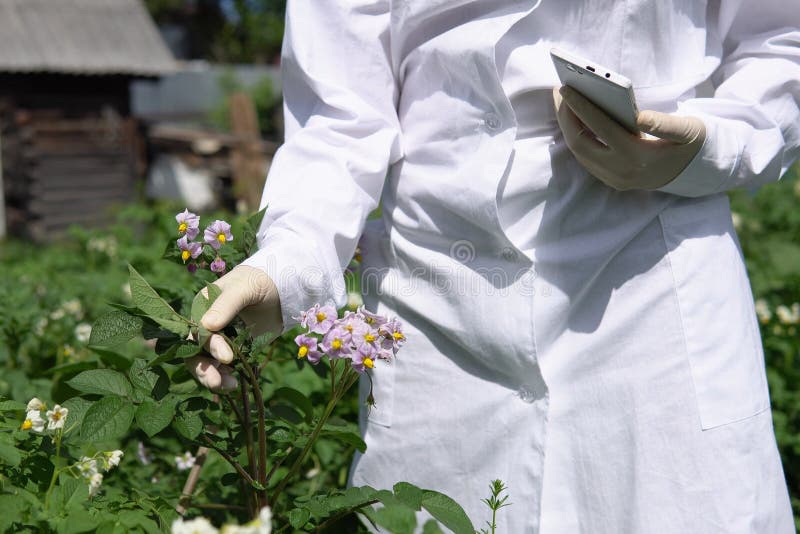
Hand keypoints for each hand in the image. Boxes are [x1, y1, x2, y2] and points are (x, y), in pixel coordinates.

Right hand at [186, 265, 282, 390]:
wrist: (280, 289)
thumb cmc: (259, 282)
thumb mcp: (244, 288)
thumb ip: (226, 305)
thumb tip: (206, 326)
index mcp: (202, 308)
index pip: (197, 331)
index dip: (209, 346)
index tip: (227, 357)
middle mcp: (206, 326)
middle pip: (194, 352)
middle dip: (203, 370)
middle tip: (217, 382)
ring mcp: (219, 340)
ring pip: (206, 364)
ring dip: (214, 377)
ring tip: (231, 385)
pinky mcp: (233, 350)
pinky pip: (224, 367)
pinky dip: (226, 376)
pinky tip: (236, 382)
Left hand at [552, 86, 705, 190]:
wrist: (695, 174)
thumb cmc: (690, 145)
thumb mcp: (688, 130)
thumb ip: (664, 124)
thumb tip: (638, 116)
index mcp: (638, 156)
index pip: (601, 129)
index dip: (580, 108)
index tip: (565, 89)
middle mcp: (621, 171)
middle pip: (580, 144)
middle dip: (566, 117)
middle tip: (559, 92)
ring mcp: (614, 179)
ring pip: (579, 153)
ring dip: (568, 127)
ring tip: (563, 102)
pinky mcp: (611, 180)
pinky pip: (585, 158)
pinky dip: (576, 137)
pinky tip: (574, 118)